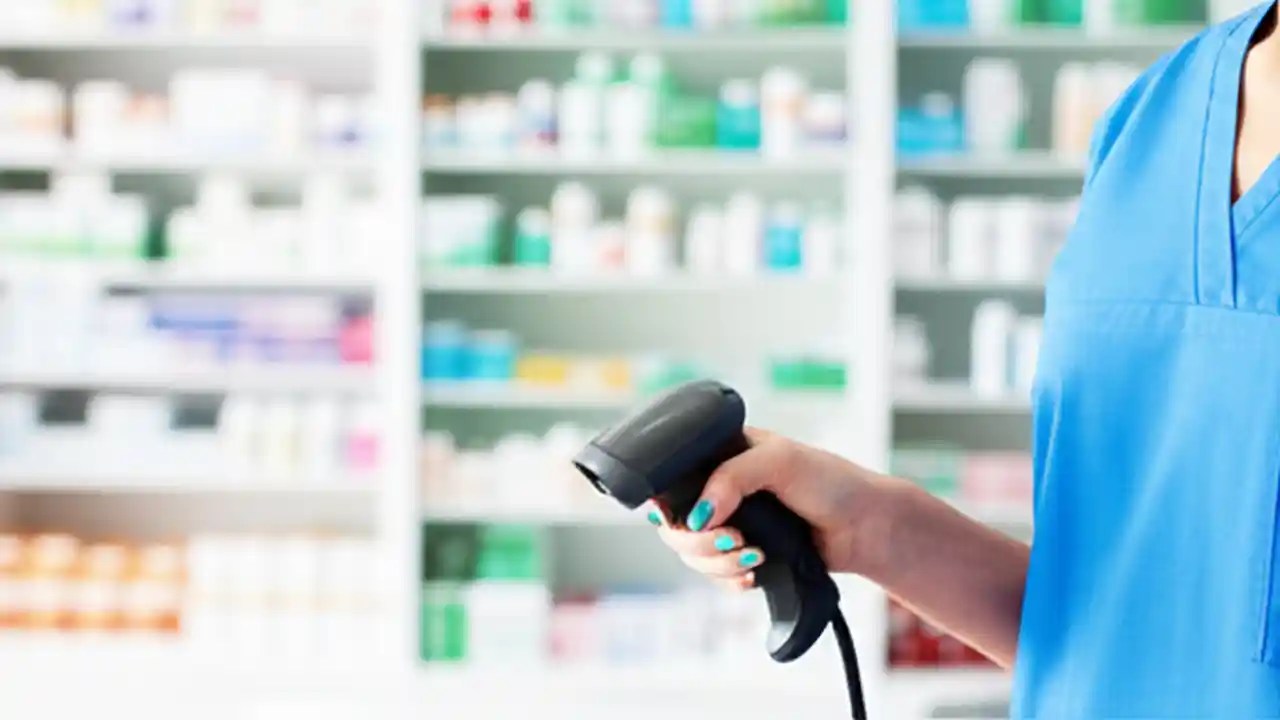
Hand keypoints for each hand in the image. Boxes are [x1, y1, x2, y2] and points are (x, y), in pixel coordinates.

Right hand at [649, 428, 896, 590]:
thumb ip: (732, 477)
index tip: (687, 519)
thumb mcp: (780, 460)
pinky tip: (753, 574)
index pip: (672, 480)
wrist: (866, 527)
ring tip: (755, 557)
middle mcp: (721, 489)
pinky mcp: (745, 554)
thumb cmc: (831, 481)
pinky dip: (729, 579)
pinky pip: (715, 575)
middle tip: (735, 541)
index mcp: (723, 455)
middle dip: (700, 542)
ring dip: (718, 563)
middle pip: (676, 525)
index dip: (669, 505)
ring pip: (693, 554)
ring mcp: (732, 523)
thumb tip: (699, 516)